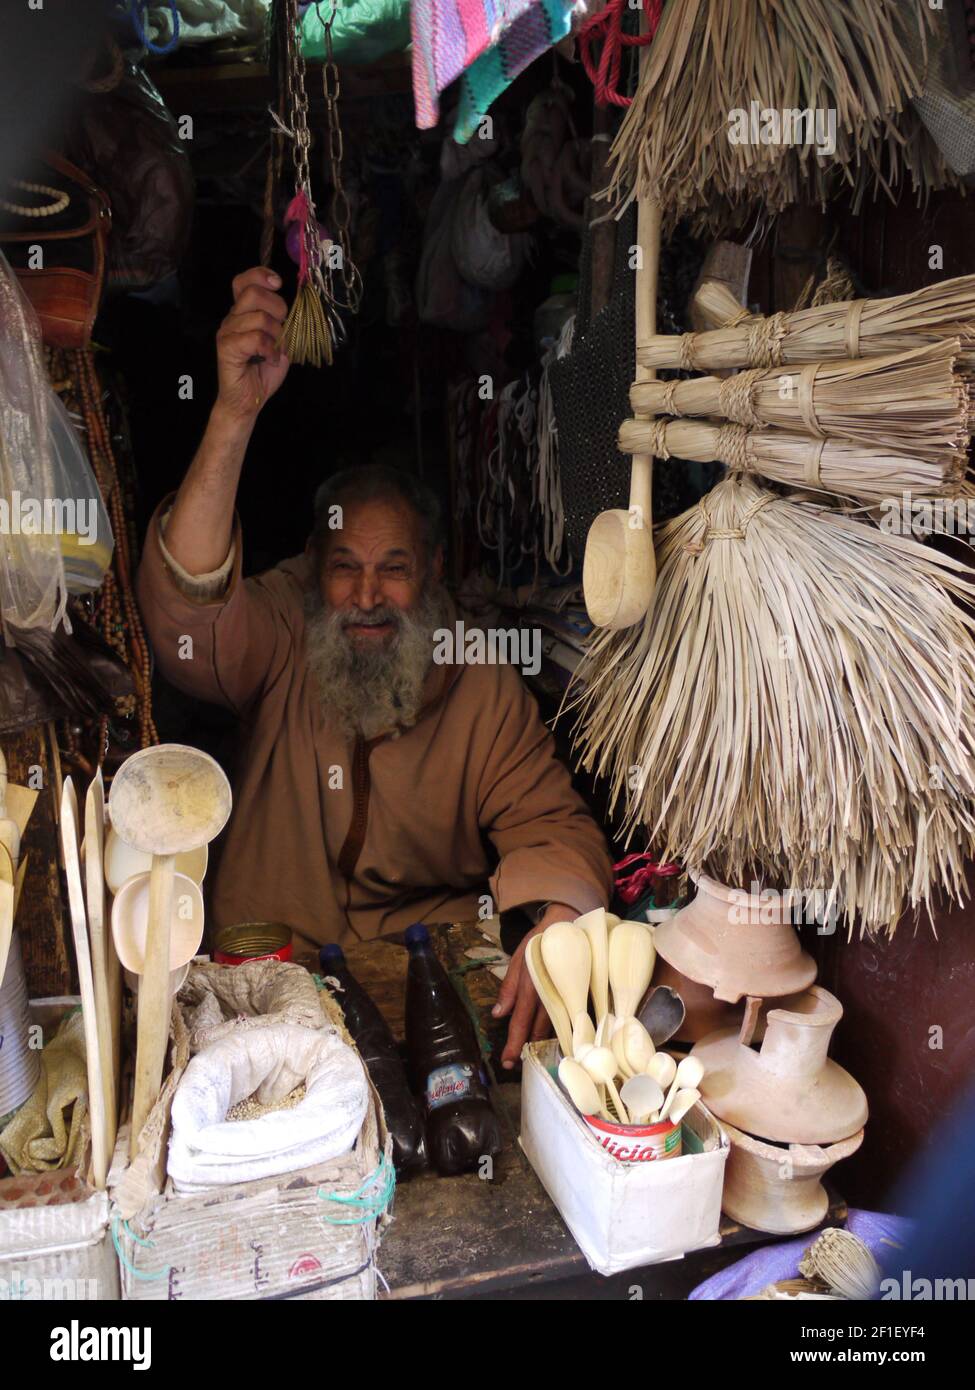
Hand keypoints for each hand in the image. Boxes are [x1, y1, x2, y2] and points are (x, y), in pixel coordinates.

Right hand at [214, 267, 289, 423]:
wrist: (248, 400)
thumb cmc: (263, 372)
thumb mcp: (280, 341)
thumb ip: (283, 323)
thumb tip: (298, 307)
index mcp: (243, 312)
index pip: (244, 281)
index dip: (261, 275)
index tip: (279, 283)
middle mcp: (232, 318)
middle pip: (253, 293)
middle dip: (277, 308)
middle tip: (281, 329)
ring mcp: (226, 332)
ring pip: (258, 318)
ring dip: (275, 335)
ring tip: (275, 351)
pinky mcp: (226, 348)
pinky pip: (254, 338)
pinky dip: (269, 350)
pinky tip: (269, 360)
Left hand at [492, 903, 579, 1069]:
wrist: (568, 926)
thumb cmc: (539, 942)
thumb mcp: (518, 959)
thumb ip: (508, 987)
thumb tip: (498, 1014)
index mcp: (530, 987)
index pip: (520, 1022)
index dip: (513, 1044)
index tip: (507, 1062)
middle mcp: (548, 996)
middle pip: (537, 1030)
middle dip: (526, 1047)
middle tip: (516, 1063)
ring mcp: (564, 997)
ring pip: (552, 1027)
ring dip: (540, 1041)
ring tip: (530, 1053)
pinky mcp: (574, 995)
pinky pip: (564, 1018)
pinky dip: (556, 1029)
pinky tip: (550, 1037)